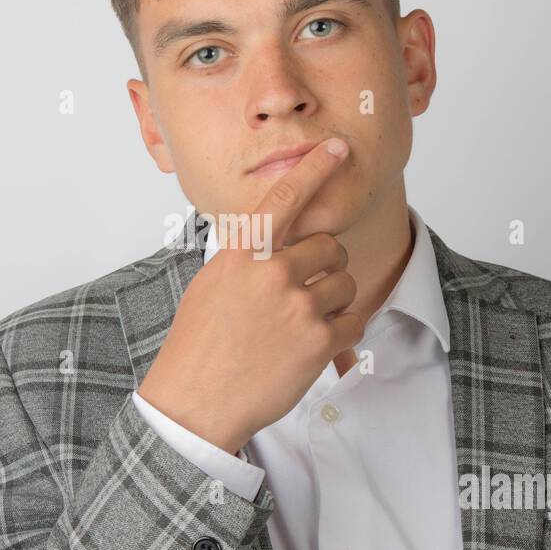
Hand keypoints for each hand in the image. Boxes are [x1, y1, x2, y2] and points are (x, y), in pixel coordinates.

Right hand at [138, 138, 363, 454]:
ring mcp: (297, 306)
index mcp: (242, 254)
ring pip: (346, 282)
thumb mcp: (213, 284)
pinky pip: (353, 320)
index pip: (284, 197)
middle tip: (303, 292)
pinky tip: (312, 346)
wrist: (197, 400)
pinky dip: (342, 332)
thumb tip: (278, 243)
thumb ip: (247, 258)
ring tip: (302, 323)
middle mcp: (271, 272)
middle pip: (329, 246)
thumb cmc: (199, 343)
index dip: (314, 169)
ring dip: (333, 300)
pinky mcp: (319, 341)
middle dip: (324, 267)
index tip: (337, 149)